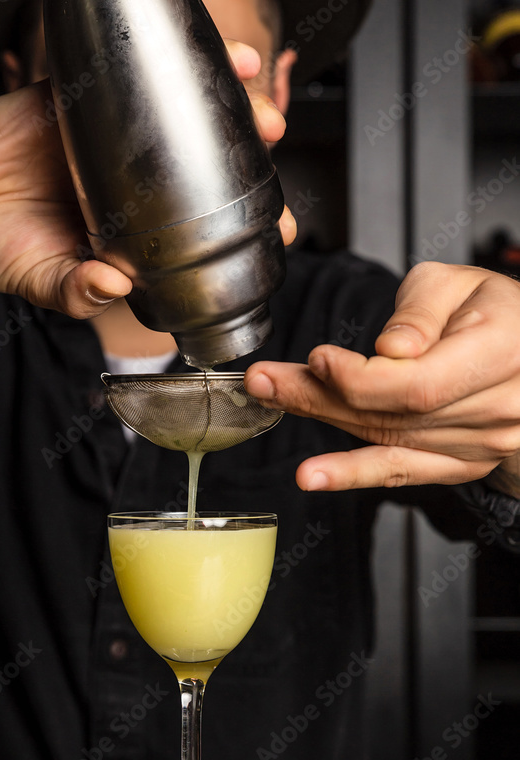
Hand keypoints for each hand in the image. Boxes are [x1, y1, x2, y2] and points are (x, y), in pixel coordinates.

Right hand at [0, 41, 295, 319]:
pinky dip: (182, 64)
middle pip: (211, 171)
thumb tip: (113, 286)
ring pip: (189, 121)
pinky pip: (139, 75)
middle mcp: (139, 185)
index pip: (207, 231)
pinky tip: (223, 60)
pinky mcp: (91, 99)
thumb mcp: (38, 281)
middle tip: (277, 160)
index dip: (248, 229)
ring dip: (235, 112)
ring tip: (265, 116)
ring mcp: (119, 141)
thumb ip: (73, 291)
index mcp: (139, 233)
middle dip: (254, 165)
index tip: (283, 230)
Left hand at [245, 262, 519, 494]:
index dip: (359, 379)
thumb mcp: (458, 283)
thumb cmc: (493, 311)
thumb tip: (392, 348)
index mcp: (500, 354)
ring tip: (270, 400)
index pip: (417, 385)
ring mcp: (478, 445)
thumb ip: (422, 311)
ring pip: (384, 438)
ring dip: (321, 420)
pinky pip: (400, 471)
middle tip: (264, 380)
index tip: (318, 360)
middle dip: (318, 395)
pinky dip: (351, 474)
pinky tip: (313, 476)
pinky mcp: (457, 464)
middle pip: (390, 414)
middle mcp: (494, 409)